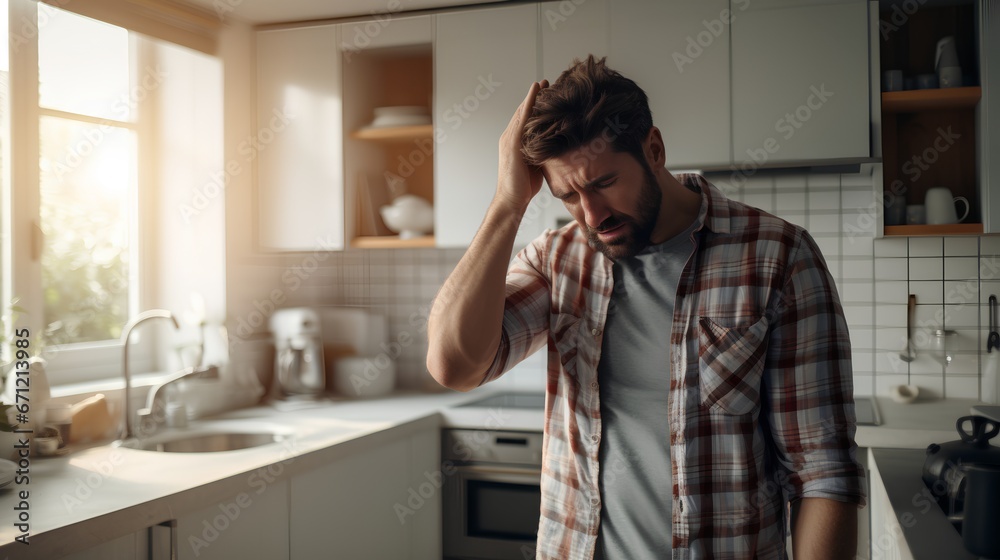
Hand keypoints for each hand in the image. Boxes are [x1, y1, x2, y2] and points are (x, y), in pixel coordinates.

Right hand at [495, 80, 547, 214]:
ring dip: (533, 96)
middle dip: (535, 97)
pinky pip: (522, 118)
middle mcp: (510, 136)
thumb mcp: (536, 164)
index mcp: (515, 142)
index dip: (535, 106)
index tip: (547, 95)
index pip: (526, 120)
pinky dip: (529, 103)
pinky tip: (536, 92)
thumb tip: (557, 148)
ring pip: (522, 111)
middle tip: (546, 82)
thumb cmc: (524, 186)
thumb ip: (542, 152)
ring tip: (543, 83)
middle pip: (523, 112)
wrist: (512, 199)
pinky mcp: (512, 141)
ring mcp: (509, 138)